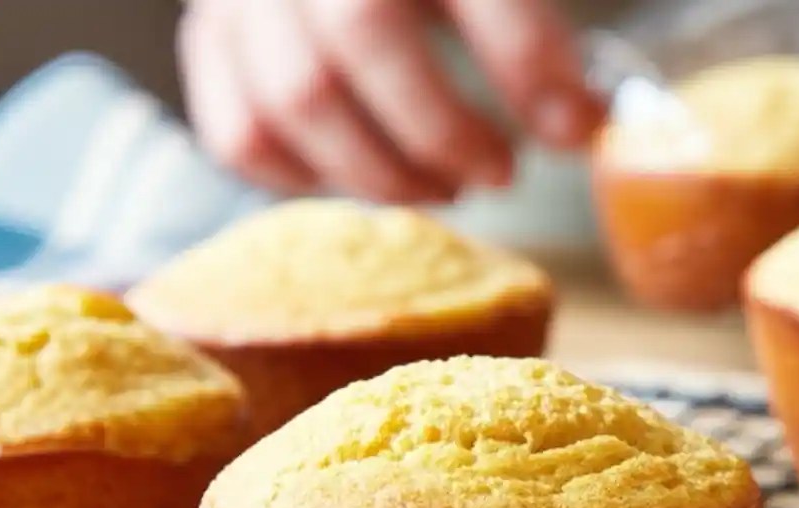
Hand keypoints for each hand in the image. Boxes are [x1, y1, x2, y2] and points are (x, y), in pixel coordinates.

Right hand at [179, 0, 604, 202]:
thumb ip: (535, 28)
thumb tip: (590, 120)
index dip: (530, 62)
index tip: (580, 126)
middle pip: (364, 38)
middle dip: (445, 129)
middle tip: (502, 172)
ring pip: (294, 98)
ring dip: (382, 170)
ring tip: (444, 187)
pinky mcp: (208, 37)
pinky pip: (239, 132)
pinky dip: (303, 177)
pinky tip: (364, 177)